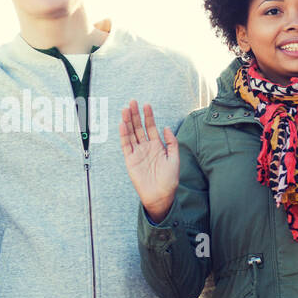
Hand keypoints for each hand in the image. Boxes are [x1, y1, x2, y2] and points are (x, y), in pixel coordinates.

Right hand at [119, 100, 178, 221]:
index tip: (146, 105)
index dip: (148, 116)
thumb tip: (166, 128)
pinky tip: (122, 125)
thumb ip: (172, 142)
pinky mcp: (130, 160)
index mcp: (157, 146)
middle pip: (138, 127)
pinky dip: (123, 135)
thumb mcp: (175, 159)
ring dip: (128, 122)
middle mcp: (146, 147)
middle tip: (132, 102)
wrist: (161, 195)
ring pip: (131, 134)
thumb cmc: (169, 179)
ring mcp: (137, 153)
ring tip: (125, 110)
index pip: (150, 127)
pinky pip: (126, 145)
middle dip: (135, 115)